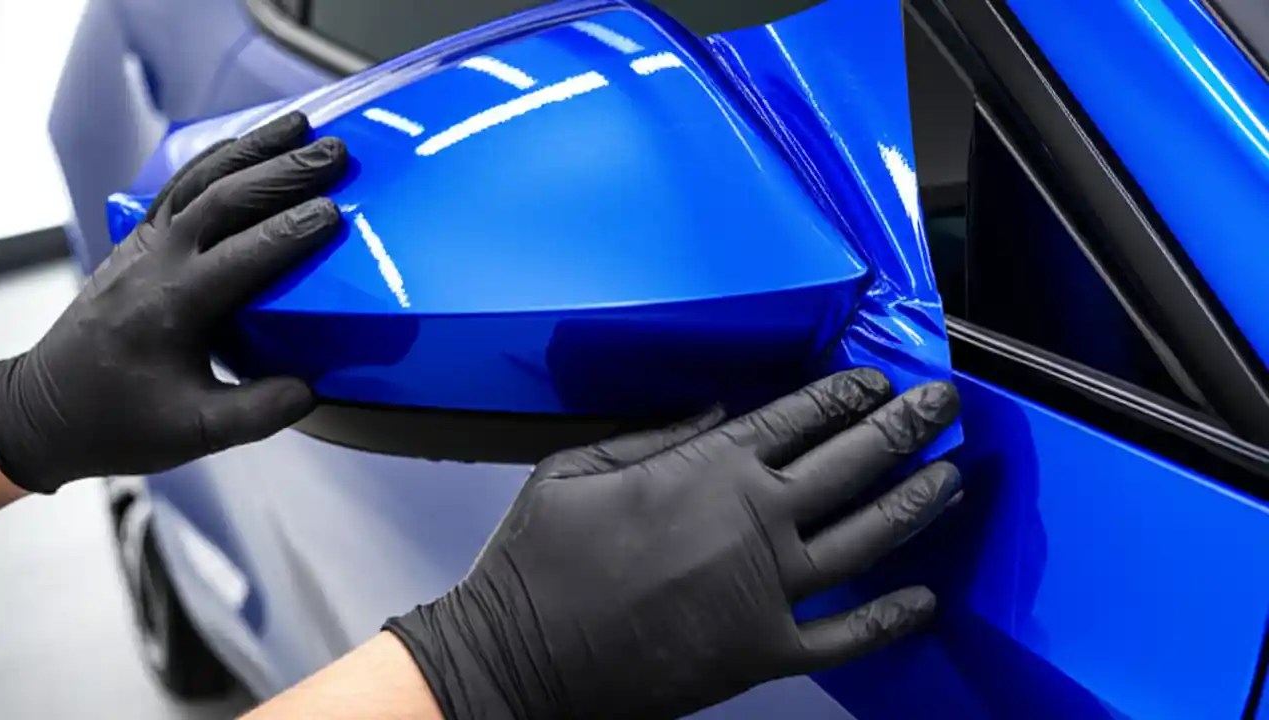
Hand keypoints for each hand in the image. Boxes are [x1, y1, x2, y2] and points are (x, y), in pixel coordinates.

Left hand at [0, 112, 346, 493]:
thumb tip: (310, 388)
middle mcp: (155, 263)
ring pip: (198, 181)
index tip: (334, 212)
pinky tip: (245, 147)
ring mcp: (142, 247)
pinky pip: (179, 188)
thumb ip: (257, 413)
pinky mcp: (138, 243)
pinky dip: (216, 161)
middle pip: (222, 199)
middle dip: (282, 171)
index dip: (290, 231)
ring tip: (299, 126)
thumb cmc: (117, 422)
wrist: (47, 412)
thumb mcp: (195, 435)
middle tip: (332, 153)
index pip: (243, 254)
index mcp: (173, 306)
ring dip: (252, 150)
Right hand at [387, 369, 961, 719]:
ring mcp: (767, 589)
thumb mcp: (575, 469)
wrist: (518, 660)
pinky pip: (847, 635)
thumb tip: (719, 414)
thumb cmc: (536, 561)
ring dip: (918, 502)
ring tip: (952, 476)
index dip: (849, 394)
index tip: (880, 382)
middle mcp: (752, 520)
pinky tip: (925, 599)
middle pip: (853, 463)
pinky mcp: (764, 651)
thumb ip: (654, 434)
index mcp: (706, 469)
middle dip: (907, 426)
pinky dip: (891, 619)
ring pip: (868, 538)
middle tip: (944, 404)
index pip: (800, 417)